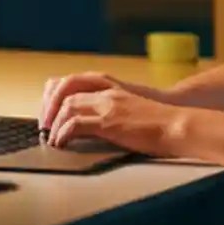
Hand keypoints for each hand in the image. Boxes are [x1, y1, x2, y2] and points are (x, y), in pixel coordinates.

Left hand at [46, 88, 184, 156]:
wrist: (178, 125)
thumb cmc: (160, 121)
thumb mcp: (130, 107)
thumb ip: (111, 109)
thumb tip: (92, 124)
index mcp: (111, 86)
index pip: (71, 80)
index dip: (54, 95)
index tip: (49, 114)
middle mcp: (107, 91)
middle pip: (63, 89)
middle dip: (48, 109)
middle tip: (44, 127)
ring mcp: (108, 105)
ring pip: (66, 106)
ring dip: (53, 123)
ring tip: (51, 138)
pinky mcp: (110, 122)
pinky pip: (76, 124)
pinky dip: (63, 134)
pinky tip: (62, 144)